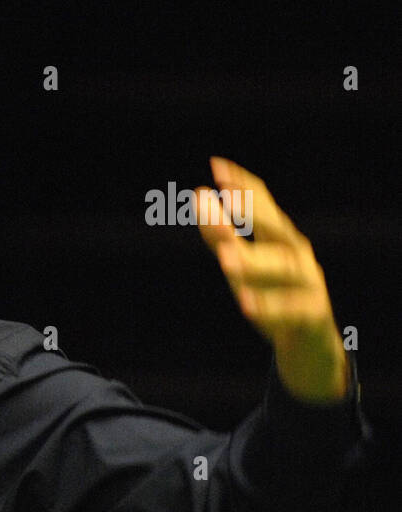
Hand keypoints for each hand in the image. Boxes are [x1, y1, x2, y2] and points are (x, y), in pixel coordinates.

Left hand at [194, 157, 348, 402]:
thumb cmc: (271, 296)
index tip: (217, 166)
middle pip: (277, 230)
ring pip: (284, 270)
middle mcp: (298, 255)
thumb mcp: (242, 266)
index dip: (243, 186)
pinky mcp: (312, 315)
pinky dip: (269, 306)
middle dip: (252, 213)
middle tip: (221, 197)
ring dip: (254, 261)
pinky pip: (292, 310)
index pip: (263, 205)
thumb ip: (220, 235)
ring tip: (223, 258)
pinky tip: (244, 303)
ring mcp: (309, 284)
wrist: (308, 345)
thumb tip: (199, 195)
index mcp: (282, 238)